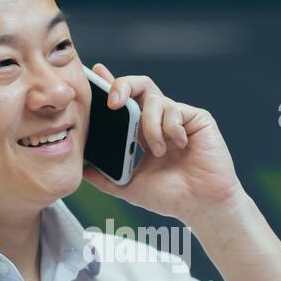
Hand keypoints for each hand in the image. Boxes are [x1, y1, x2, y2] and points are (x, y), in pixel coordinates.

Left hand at [80, 62, 242, 225]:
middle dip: (123, 86)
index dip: (112, 85)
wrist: (201, 206)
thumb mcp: (129, 187)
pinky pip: (176, 110)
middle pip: (140, 86)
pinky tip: (179, 146)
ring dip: (150, 126)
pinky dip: (171, 128)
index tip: (96, 73)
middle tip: (113, 102)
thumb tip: (80, 169)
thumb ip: (105, 177)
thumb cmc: (170, 198)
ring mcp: (179, 118)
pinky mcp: (198, 118)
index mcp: (144, 132)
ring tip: (159, 152)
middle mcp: (161, 121)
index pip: (126, 102)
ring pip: (155, 100)